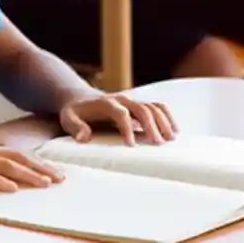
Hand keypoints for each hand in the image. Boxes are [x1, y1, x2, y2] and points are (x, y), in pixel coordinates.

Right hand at [0, 141, 64, 191]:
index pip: (15, 153)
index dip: (37, 162)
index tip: (54, 173)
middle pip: (18, 157)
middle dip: (41, 168)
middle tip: (61, 179)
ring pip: (6, 165)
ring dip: (28, 175)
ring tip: (46, 184)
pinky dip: (0, 181)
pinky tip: (13, 188)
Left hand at [59, 92, 177, 145]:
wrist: (79, 98)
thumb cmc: (74, 112)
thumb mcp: (68, 118)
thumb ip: (75, 127)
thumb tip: (83, 137)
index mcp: (105, 103)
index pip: (120, 113)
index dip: (126, 128)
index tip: (132, 145)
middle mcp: (122, 99)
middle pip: (141, 108)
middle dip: (151, 125)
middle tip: (157, 144)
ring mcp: (132, 101)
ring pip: (152, 107)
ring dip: (163, 121)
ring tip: (170, 139)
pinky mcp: (138, 105)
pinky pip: (157, 107)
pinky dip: (167, 116)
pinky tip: (174, 131)